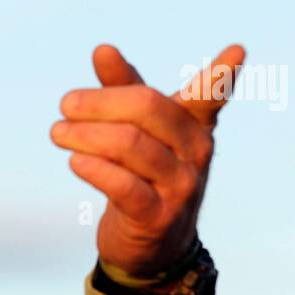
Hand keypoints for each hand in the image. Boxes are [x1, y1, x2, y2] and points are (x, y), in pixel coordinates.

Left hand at [51, 42, 243, 276]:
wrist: (149, 245)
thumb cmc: (143, 173)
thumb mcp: (137, 129)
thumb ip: (123, 88)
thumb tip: (103, 49)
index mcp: (195, 125)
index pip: (210, 96)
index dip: (221, 77)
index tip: (236, 51)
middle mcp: (195, 152)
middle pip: (146, 108)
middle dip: (100, 102)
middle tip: (66, 104)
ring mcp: (180, 186)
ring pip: (129, 145)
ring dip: (85, 135)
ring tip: (58, 133)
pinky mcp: (157, 216)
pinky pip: (122, 185)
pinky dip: (94, 169)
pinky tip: (75, 161)